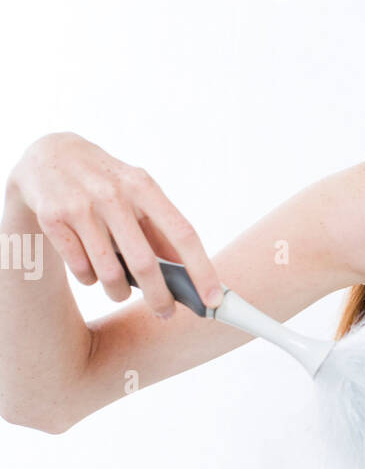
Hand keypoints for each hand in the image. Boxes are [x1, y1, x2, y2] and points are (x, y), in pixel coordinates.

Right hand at [7, 132, 222, 317]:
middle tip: (165, 313)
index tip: (213, 300)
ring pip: (110, 273)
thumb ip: (159, 229)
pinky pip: (81, 269)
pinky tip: (90, 272)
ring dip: (119, 292)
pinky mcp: (53, 219)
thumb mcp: (136, 193)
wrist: (48, 155)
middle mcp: (113, 194)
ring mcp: (80, 206)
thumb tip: (189, 274)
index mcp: (143, 186)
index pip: (182, 233)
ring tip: (120, 292)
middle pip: (145, 263)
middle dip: (160, 298)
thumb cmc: (105, 182)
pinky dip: (89, 279)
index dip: (202, 271)